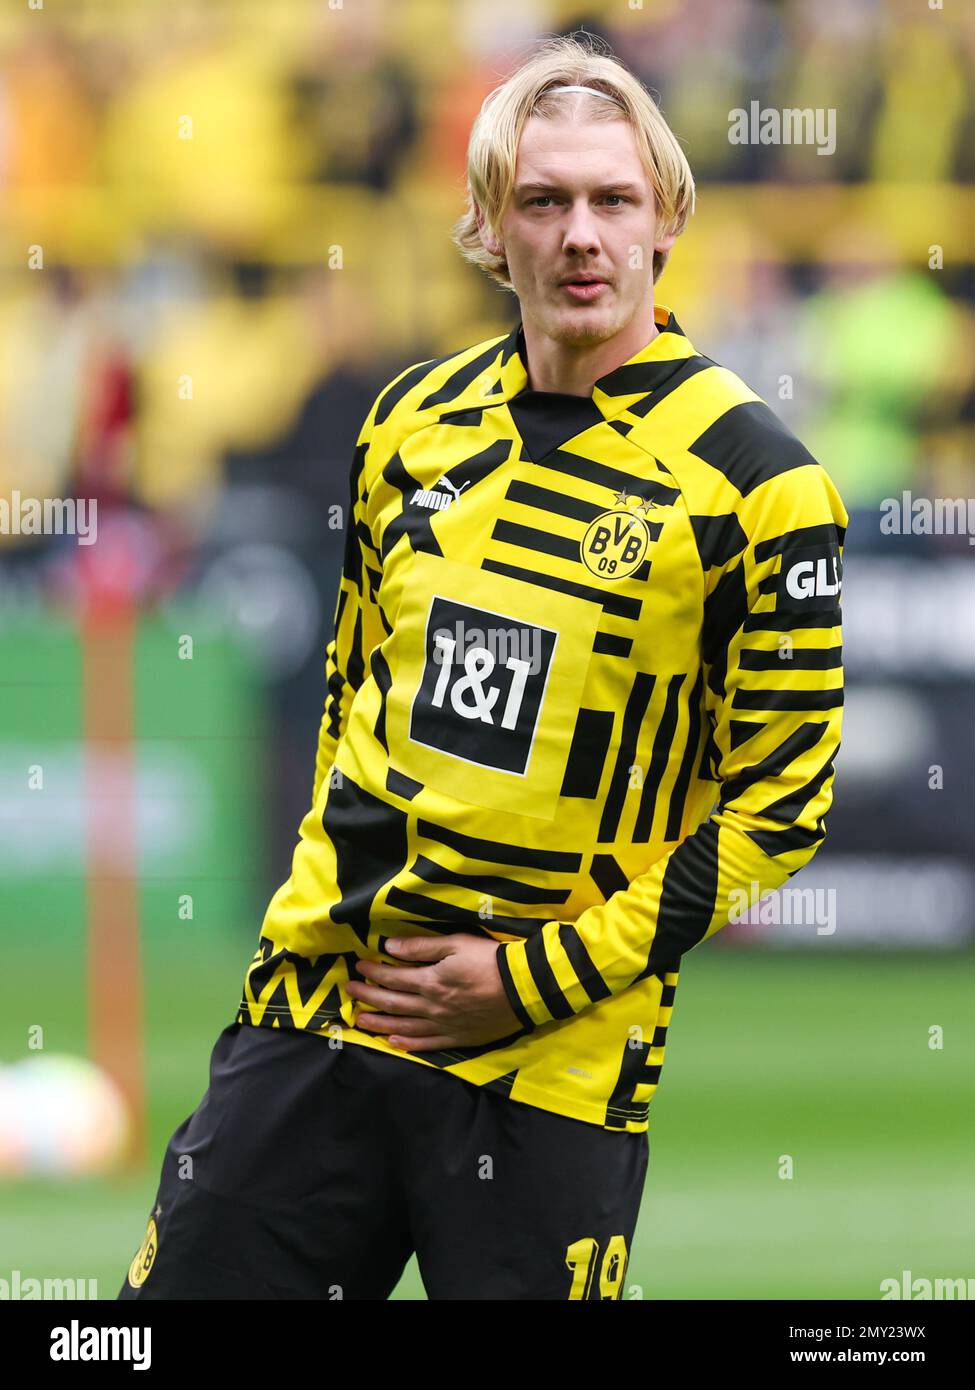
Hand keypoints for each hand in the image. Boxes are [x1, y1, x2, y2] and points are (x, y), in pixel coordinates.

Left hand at [344, 933, 522, 1051]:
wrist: (524, 988)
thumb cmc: (490, 960)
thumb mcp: (456, 944)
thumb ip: (421, 947)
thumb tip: (388, 947)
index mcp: (430, 982)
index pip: (393, 977)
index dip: (373, 972)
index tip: (358, 967)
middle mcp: (432, 1007)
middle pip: (393, 1003)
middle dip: (369, 997)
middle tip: (350, 992)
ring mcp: (444, 1026)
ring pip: (404, 1027)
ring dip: (380, 1024)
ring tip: (360, 1021)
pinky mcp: (458, 1038)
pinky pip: (427, 1044)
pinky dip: (408, 1044)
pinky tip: (394, 1043)